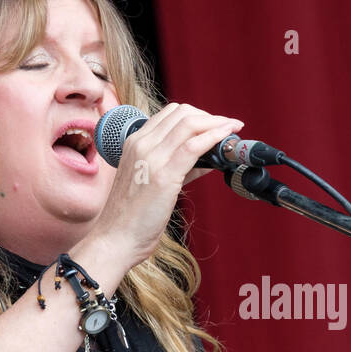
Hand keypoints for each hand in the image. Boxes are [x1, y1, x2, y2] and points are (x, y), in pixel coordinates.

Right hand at [84, 102, 242, 277]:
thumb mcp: (153, 183)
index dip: (198, 115)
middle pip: (182, 113)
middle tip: (228, 128)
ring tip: (234, 130)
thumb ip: (177, 168)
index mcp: (135, 143)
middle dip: (210, 117)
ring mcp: (151, 157)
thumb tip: (206, 161)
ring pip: (190, 124)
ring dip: (217, 124)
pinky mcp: (164, 175)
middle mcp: (141, 144)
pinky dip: (215, 137)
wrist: (116, 239)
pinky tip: (227, 139)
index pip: (170, 114)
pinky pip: (194, 146)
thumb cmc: (133, 218)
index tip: (215, 124)